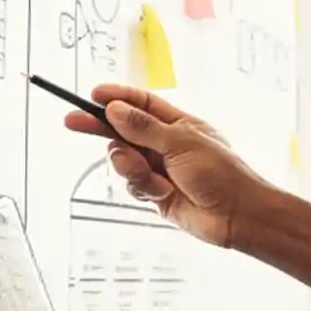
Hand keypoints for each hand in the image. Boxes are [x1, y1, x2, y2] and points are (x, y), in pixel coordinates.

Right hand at [64, 84, 268, 248]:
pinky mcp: (156, 193)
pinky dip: (143, 187)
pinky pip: (133, 185)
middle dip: (100, 126)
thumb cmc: (221, 173)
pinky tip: (161, 192)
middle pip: (124, 130)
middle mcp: (167, 144)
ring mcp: (160, 169)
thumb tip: (116, 109)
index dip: (117, 98)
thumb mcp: (181, 143)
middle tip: (73, 121)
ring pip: (124, 160)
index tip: (92, 95)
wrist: (237, 215)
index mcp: (179, 124)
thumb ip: (144, 128)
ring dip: (130, 167)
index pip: (142, 104)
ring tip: (150, 175)